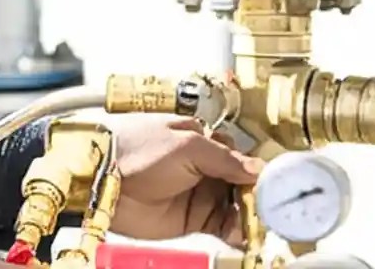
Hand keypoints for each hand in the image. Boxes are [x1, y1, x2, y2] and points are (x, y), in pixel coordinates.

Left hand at [106, 115, 263, 245]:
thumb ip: (224, 158)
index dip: (256, 171)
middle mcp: (202, 167)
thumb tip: (257, 168)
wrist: (102, 180)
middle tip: (269, 208)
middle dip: (257, 196)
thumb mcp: (185, 144)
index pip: (240, 157)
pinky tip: (243, 233)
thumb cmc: (133, 151)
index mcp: (201, 140)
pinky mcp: (191, 218)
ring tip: (258, 223)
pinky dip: (235, 230)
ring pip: (236, 206)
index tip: (272, 184)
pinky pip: (222, 225)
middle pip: (242, 184)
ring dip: (249, 215)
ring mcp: (197, 193)